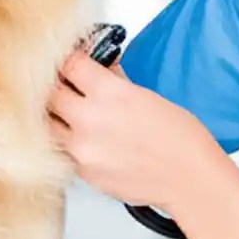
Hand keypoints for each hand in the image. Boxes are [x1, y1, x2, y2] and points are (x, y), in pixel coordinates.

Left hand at [47, 50, 236, 212]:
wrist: (189, 179)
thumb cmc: (180, 139)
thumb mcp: (147, 96)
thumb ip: (115, 81)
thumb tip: (99, 67)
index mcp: (110, 94)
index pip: (69, 64)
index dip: (69, 59)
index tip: (71, 61)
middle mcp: (90, 121)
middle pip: (50, 93)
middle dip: (58, 86)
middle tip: (67, 85)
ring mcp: (82, 150)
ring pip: (49, 124)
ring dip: (57, 116)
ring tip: (72, 114)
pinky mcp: (83, 173)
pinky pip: (63, 150)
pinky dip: (69, 142)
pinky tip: (87, 139)